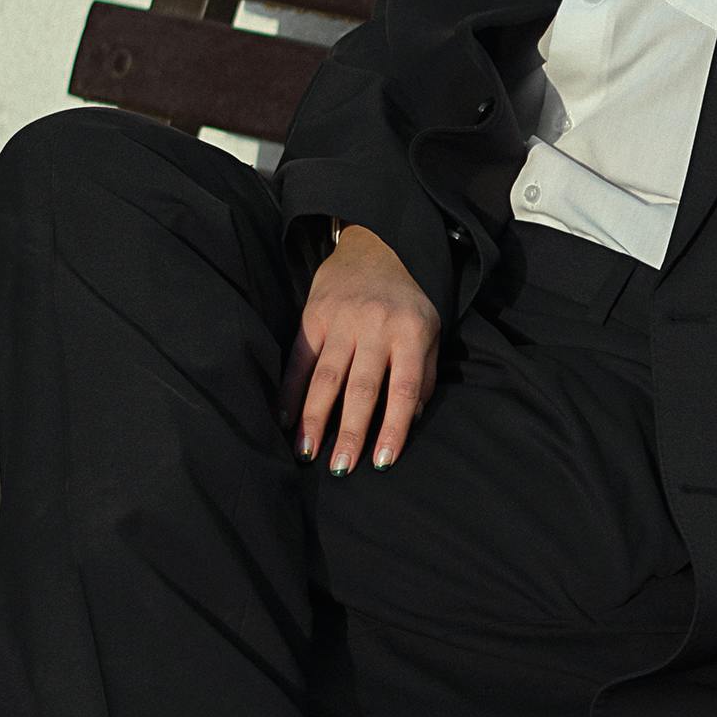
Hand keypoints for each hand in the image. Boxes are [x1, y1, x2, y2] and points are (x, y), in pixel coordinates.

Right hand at [278, 224, 439, 472]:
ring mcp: (340, 321)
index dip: (392, 429)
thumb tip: (411, 420)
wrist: (377, 246)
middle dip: (349, 432)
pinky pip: (298, 360)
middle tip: (341, 469)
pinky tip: (284, 421)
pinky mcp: (312, 316)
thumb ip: (424, 376)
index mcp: (410, 333)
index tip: (382, 462)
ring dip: (314, 419)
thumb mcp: (432, 332)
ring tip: (307, 454)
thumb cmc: (409, 301)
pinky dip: (289, 392)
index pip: (402, 390)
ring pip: (326, 378)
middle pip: (360, 389)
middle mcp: (374, 327)